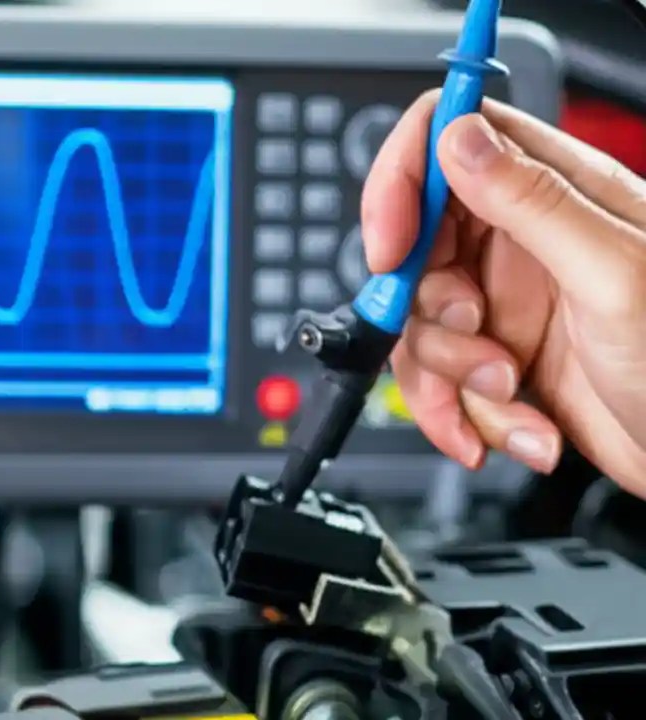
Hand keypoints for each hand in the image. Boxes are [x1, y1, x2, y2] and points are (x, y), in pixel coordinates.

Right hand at [363, 91, 645, 495]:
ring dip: (450, 371)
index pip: (448, 139)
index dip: (402, 181)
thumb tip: (458, 135)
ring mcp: (509, 302)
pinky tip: (521, 426)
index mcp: (558, 193)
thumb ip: (532, 201)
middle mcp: (525, 241)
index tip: (392, 244)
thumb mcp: (613, 275)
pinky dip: (465, 413)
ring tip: (509, 388)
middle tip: (469, 328)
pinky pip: (439, 380)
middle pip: (416, 242)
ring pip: (418, 320)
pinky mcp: (501, 361)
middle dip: (422, 300)